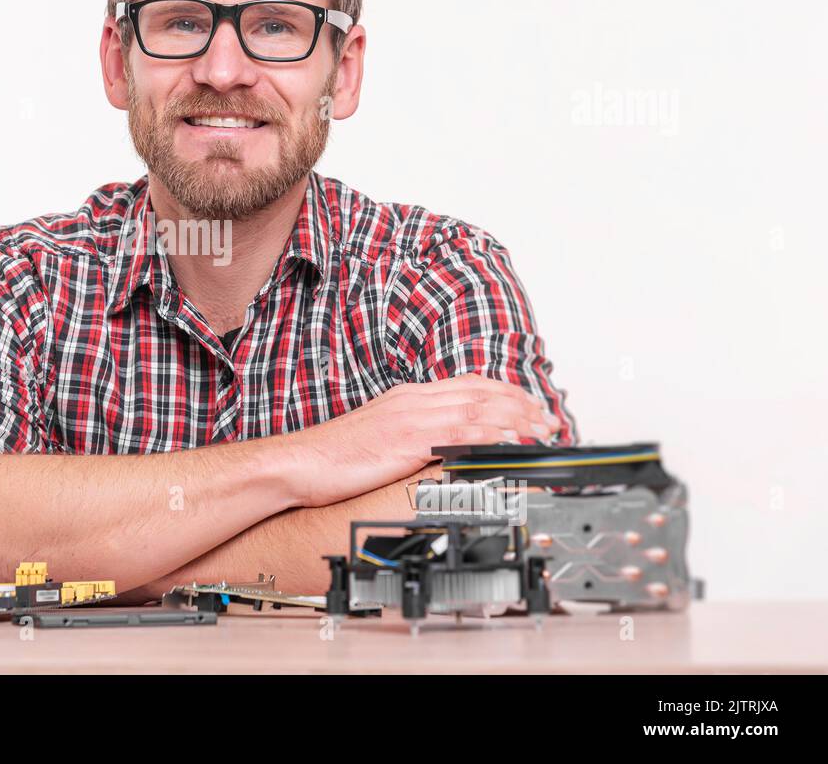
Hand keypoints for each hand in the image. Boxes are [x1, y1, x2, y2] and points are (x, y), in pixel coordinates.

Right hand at [291, 372, 559, 506]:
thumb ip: (412, 438)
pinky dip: (490, 437)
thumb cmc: (331, 458)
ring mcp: (410, 419)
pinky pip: (458, 436)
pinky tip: (510, 445)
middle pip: (480, 393)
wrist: (298, 463)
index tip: (530, 407)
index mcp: (407, 398)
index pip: (468, 386)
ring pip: (477, 410)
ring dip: (516, 420)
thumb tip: (443, 452)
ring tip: (542, 432)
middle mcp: (413, 401)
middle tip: (550, 420)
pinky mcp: (406, 441)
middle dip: (522, 404)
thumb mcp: (380, 439)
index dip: (505, 394)